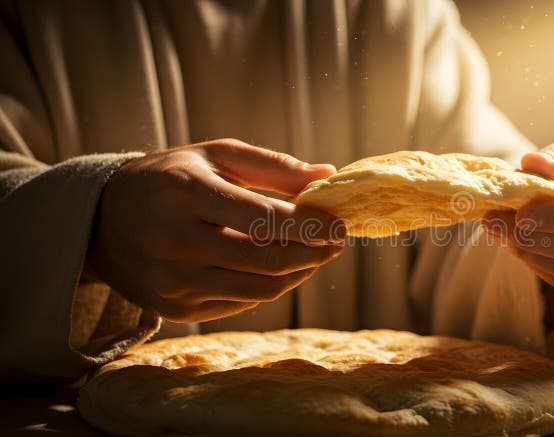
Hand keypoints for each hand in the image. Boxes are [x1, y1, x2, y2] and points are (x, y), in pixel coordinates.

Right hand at [86, 139, 344, 321]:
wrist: (101, 221)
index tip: (340, 224)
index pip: (263, 219)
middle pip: (267, 261)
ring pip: (260, 290)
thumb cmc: (168, 178)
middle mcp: (174, 241)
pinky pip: (241, 304)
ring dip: (298, 274)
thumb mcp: (214, 155)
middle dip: (314, 254)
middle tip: (337, 242)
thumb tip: (327, 173)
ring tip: (314, 254)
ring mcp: (173, 281)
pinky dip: (269, 286)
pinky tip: (279, 268)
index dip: (310, 226)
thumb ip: (271, 165)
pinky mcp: (175, 309)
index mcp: (185, 193)